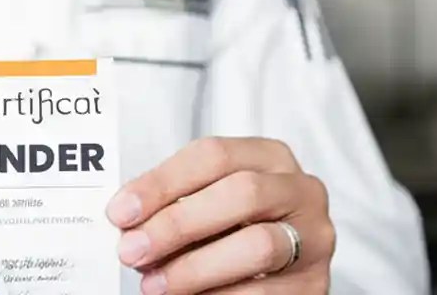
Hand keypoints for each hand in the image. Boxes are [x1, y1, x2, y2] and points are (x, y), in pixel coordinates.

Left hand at [107, 138, 334, 293]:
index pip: (212, 155)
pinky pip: (266, 292)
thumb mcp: (206, 200)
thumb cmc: (231, 224)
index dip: (162, 183)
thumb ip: (174, 203)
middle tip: (132, 250)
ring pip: (257, 246)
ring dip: (195, 268)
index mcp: (268, 156)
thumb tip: (128, 222)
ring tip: (154, 284)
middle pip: (239, 194)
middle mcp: (301, 190)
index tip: (121, 212)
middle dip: (177, 224)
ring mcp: (315, 238)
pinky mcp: (315, 284)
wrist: (277, 267)